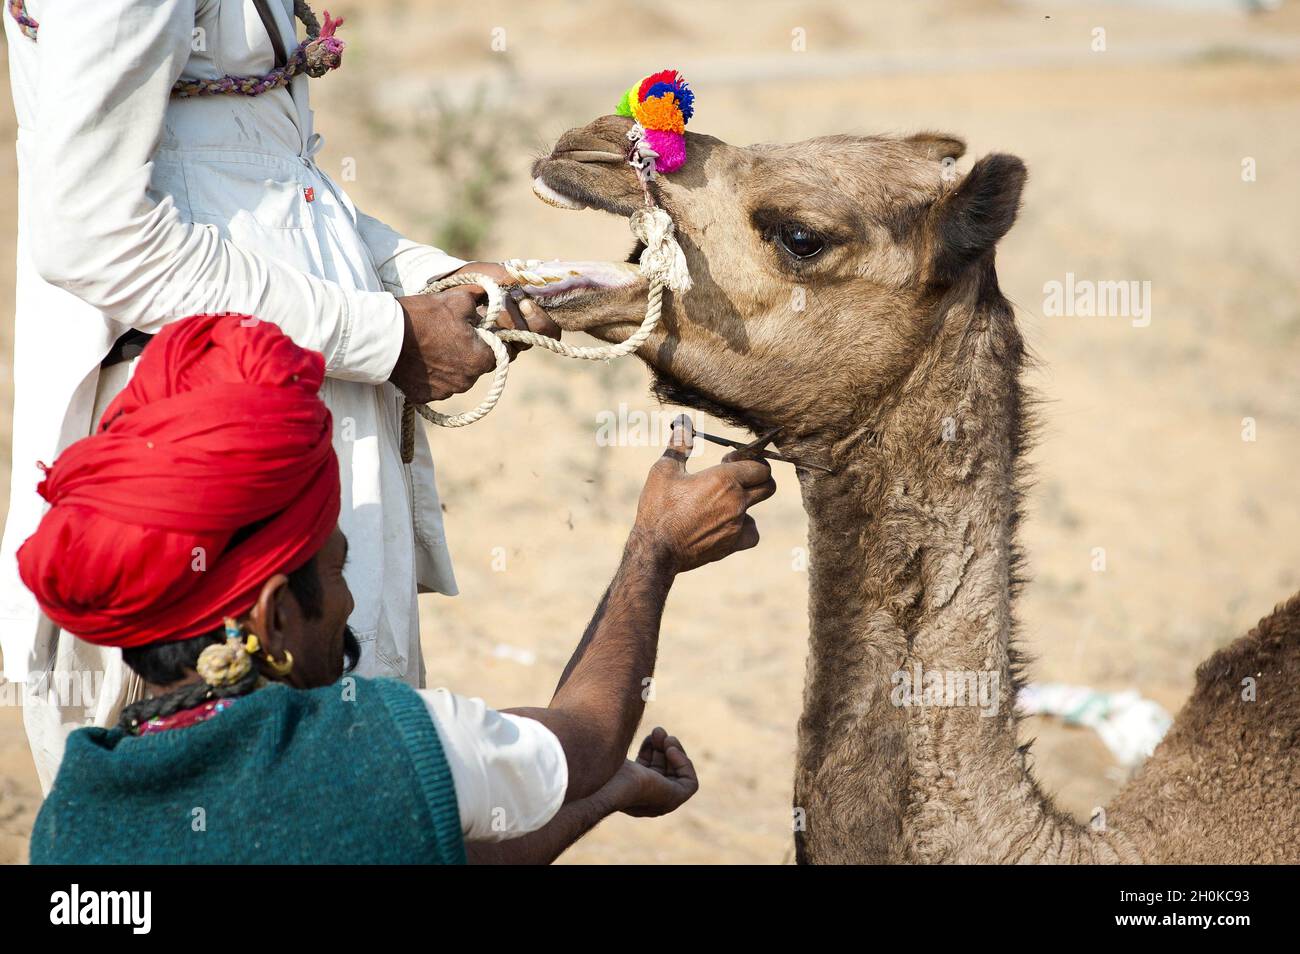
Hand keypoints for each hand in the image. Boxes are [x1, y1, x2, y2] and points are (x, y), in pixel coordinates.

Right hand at [390, 262, 559, 403]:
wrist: (383, 336)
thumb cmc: (423, 316)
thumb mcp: (458, 299)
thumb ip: (481, 304)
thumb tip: (490, 305)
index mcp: (481, 359)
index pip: (502, 352)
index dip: (493, 338)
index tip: (481, 329)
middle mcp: (467, 381)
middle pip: (477, 365)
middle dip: (470, 350)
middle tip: (451, 333)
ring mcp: (445, 392)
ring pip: (458, 376)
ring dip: (452, 363)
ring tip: (433, 344)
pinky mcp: (425, 397)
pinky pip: (437, 386)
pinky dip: (433, 375)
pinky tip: (421, 359)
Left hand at [605, 727, 698, 817]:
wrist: (599, 783)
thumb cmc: (598, 766)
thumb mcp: (609, 748)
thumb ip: (616, 739)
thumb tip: (622, 716)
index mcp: (628, 791)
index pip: (648, 771)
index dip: (651, 750)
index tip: (649, 735)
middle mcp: (644, 799)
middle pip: (663, 772)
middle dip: (663, 747)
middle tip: (658, 730)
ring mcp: (659, 802)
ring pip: (678, 776)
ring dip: (675, 752)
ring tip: (665, 737)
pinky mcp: (672, 800)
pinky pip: (690, 784)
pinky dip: (685, 765)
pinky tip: (671, 750)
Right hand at [633, 415, 775, 572]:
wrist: (656, 549)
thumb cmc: (658, 508)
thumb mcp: (664, 470)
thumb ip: (680, 444)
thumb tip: (684, 422)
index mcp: (723, 479)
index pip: (759, 465)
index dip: (749, 459)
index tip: (730, 460)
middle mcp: (736, 501)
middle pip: (768, 485)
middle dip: (757, 477)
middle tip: (734, 477)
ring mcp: (737, 525)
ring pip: (757, 508)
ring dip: (745, 502)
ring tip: (722, 502)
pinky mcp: (733, 545)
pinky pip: (751, 533)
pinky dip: (743, 527)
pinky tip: (727, 524)